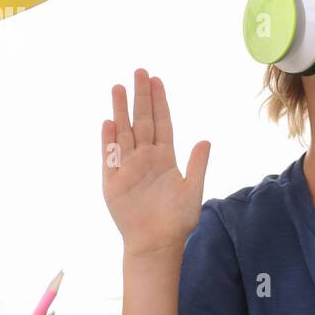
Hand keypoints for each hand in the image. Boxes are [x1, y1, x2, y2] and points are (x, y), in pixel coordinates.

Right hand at [102, 68, 210, 258]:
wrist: (156, 243)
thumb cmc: (176, 221)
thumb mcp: (192, 191)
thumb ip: (197, 165)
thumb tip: (205, 140)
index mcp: (165, 158)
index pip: (162, 123)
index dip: (160, 102)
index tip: (157, 80)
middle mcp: (145, 158)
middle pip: (142, 120)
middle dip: (140, 97)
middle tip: (139, 72)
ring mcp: (128, 167)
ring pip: (124, 132)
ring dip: (120, 110)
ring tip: (117, 87)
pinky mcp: (113, 181)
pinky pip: (110, 156)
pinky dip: (109, 139)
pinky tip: (108, 122)